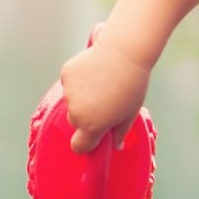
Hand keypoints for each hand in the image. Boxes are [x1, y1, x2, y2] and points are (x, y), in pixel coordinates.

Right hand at [58, 38, 151, 153]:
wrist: (125, 52)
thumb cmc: (132, 84)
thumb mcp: (130, 113)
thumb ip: (120, 132)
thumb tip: (117, 146)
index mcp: (93, 126)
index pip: (79, 146)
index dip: (85, 144)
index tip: (92, 137)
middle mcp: (77, 112)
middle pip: (75, 121)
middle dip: (85, 116)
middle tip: (103, 101)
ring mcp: (69, 93)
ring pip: (71, 101)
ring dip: (81, 96)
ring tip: (100, 83)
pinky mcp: (66, 74)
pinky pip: (69, 83)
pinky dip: (77, 79)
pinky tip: (93, 71)